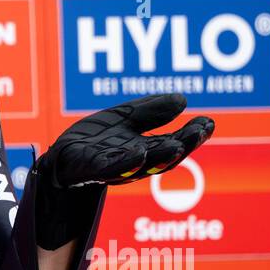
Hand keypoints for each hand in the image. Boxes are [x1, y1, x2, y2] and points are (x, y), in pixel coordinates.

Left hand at [39, 93, 213, 189]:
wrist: (60, 157)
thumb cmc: (96, 140)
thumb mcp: (125, 119)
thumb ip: (150, 111)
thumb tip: (182, 99)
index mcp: (145, 150)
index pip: (174, 143)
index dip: (192, 135)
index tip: (208, 122)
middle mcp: (134, 162)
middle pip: (163, 156)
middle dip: (183, 144)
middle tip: (200, 130)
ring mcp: (114, 168)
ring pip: (141, 165)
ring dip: (159, 156)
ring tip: (175, 144)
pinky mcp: (92, 169)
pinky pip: (110, 168)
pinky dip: (125, 162)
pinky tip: (138, 151)